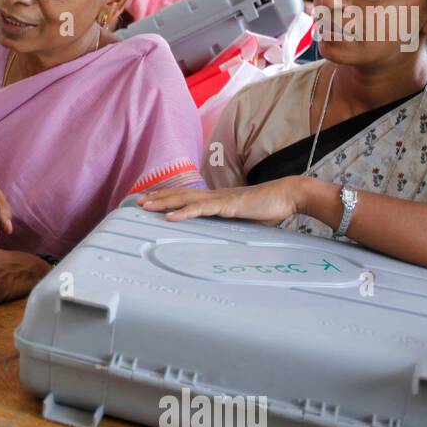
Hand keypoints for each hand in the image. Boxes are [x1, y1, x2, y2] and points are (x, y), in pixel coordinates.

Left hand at [139, 176, 308, 225]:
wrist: (289, 196)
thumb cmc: (269, 207)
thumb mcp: (245, 217)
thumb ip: (232, 221)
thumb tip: (224, 232)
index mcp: (217, 198)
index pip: (186, 196)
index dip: (168, 197)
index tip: (150, 200)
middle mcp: (215, 196)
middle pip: (180, 194)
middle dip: (158, 197)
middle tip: (137, 202)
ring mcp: (220, 199)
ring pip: (185, 198)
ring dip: (164, 202)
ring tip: (146, 206)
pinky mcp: (228, 206)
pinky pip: (202, 208)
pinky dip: (184, 211)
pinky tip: (171, 216)